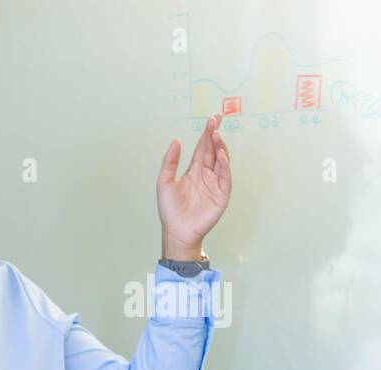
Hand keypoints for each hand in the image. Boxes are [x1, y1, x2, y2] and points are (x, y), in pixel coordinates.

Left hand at [157, 113, 231, 258]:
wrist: (177, 231)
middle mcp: (206, 174)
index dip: (207, 133)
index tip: (212, 119)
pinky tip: (221, 154)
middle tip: (217, 119)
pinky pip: (225, 175)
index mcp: (194, 170)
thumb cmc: (170, 210)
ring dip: (220, 146)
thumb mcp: (164, 182)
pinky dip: (224, 164)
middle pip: (213, 150)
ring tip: (216, 134)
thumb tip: (176, 141)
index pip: (203, 148)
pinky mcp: (222, 193)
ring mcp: (215, 182)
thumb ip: (170, 162)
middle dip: (215, 134)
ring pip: (221, 159)